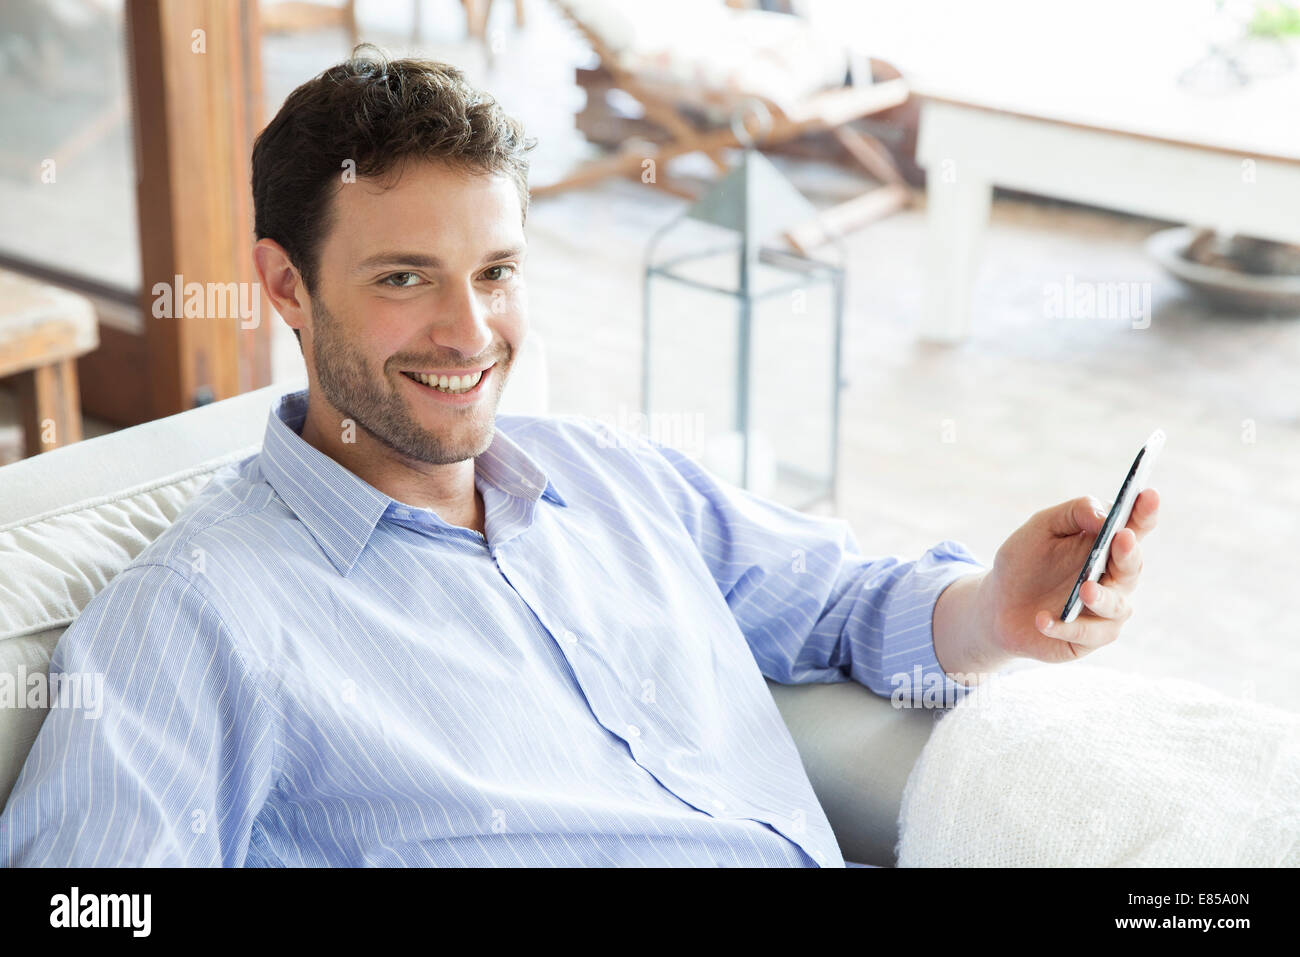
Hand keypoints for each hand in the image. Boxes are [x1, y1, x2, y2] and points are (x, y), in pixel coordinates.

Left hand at [978, 488, 1159, 664]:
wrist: (997, 606)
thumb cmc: (1025, 562)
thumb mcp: (1041, 528)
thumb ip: (1073, 514)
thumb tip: (1104, 515)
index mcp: (1107, 545)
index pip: (1135, 527)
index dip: (1145, 512)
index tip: (1149, 494)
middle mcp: (1114, 578)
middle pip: (1132, 567)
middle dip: (1128, 553)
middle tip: (1121, 539)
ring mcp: (1105, 610)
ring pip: (1117, 607)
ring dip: (1103, 597)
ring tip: (1085, 588)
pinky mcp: (1087, 638)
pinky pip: (1085, 634)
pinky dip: (1064, 626)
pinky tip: (1042, 619)